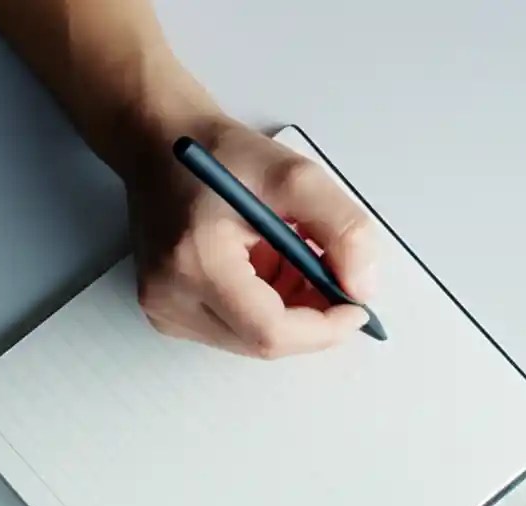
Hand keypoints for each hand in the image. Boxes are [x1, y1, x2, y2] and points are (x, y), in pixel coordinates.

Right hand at [130, 117, 376, 357]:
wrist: (162, 144)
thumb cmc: (222, 155)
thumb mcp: (299, 177)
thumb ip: (344, 230)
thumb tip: (363, 289)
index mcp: (195, 261)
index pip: (270, 331)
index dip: (325, 329)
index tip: (357, 307)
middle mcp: (169, 297)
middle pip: (264, 342)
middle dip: (311, 316)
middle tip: (330, 271)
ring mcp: (163, 309)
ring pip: (254, 340)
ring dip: (291, 310)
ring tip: (294, 257)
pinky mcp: (167, 313)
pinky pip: (236, 330)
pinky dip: (268, 307)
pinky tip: (271, 267)